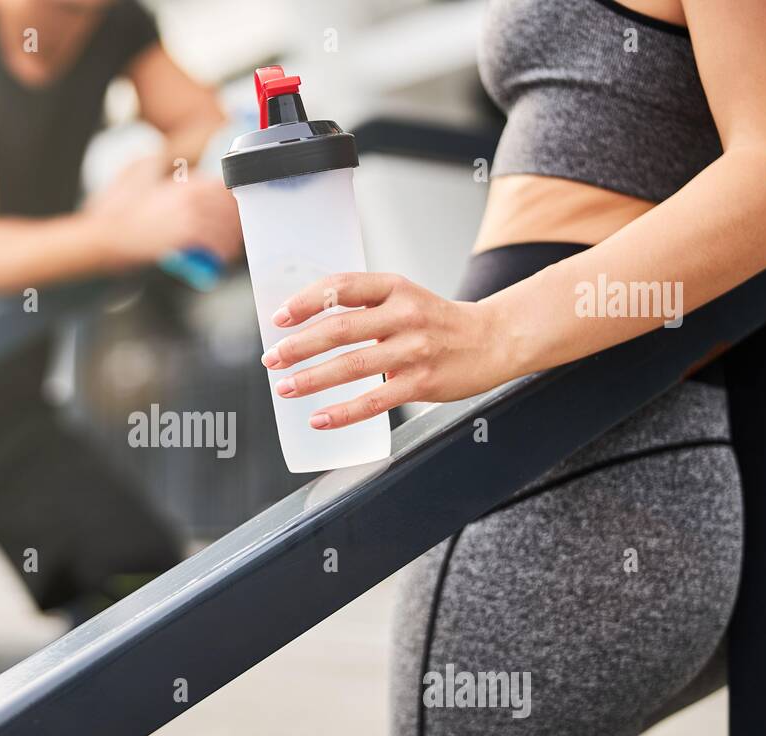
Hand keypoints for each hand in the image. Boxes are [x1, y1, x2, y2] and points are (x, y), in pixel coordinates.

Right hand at [88, 158, 241, 266]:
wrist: (110, 235)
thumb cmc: (120, 213)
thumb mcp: (138, 177)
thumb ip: (154, 167)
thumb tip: (156, 158)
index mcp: (184, 184)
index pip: (222, 190)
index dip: (230, 204)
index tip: (231, 214)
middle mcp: (192, 197)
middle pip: (229, 210)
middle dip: (234, 224)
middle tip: (235, 235)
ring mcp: (192, 217)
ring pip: (226, 228)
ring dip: (230, 240)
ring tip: (229, 249)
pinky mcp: (188, 237)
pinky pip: (216, 245)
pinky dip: (221, 253)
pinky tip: (219, 258)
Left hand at [260, 272, 513, 429]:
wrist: (493, 340)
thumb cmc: (438, 321)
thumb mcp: (404, 297)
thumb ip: (363, 305)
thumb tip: (305, 324)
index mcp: (395, 287)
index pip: (342, 287)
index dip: (306, 302)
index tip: (279, 318)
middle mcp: (404, 315)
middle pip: (340, 329)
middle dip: (298, 346)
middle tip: (272, 359)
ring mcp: (413, 350)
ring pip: (352, 366)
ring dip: (311, 379)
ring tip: (285, 388)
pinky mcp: (421, 383)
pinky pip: (373, 401)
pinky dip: (342, 412)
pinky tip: (319, 419)